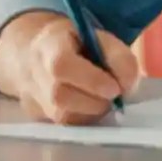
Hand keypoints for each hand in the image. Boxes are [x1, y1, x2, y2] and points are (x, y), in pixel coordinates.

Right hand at [0, 11, 141, 124]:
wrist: (35, 55)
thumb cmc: (73, 43)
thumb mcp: (96, 36)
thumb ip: (117, 55)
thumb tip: (128, 84)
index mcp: (48, 45)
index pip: (62, 65)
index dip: (91, 80)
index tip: (115, 88)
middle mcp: (35, 74)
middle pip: (61, 96)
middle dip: (97, 99)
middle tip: (116, 93)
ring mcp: (33, 98)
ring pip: (64, 116)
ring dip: (94, 110)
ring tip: (104, 96)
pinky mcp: (39, 117)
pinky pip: (66, 124)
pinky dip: (86, 117)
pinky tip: (91, 103)